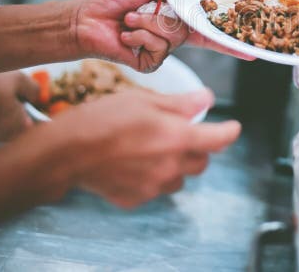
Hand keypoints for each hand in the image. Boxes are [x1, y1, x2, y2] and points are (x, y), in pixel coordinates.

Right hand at [49, 88, 240, 207]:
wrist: (66, 152)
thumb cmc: (103, 119)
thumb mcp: (144, 100)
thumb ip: (181, 104)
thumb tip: (207, 99)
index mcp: (178, 138)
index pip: (220, 139)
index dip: (229, 131)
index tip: (232, 127)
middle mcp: (171, 166)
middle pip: (202, 162)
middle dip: (198, 148)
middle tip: (180, 133)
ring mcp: (154, 186)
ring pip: (179, 178)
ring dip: (175, 164)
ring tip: (152, 148)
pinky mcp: (136, 198)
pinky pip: (155, 188)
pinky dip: (152, 176)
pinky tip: (133, 162)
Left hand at [68, 0, 248, 72]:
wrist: (86, 19)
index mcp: (178, 14)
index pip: (209, 26)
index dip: (228, 36)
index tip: (249, 45)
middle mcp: (175, 33)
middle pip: (193, 29)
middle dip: (164, 18)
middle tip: (143, 10)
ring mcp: (164, 50)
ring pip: (174, 37)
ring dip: (147, 24)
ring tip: (129, 19)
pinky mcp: (151, 62)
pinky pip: (158, 49)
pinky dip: (140, 36)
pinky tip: (126, 34)